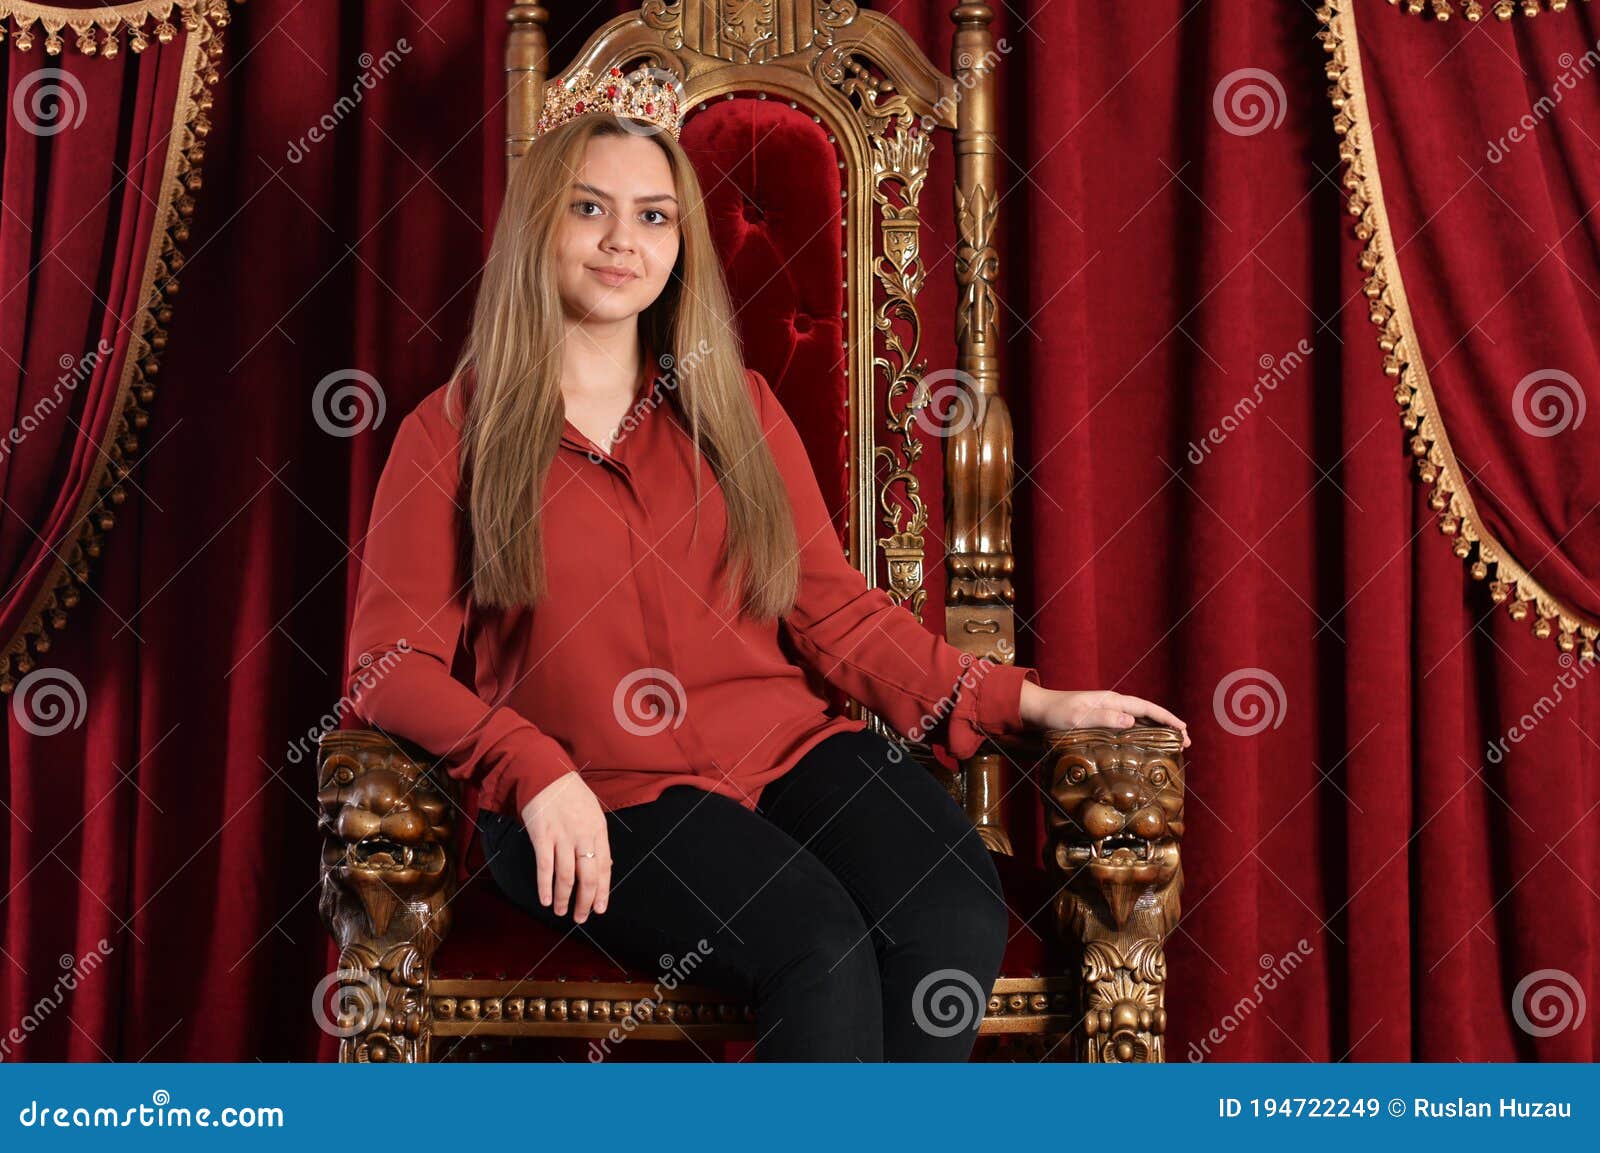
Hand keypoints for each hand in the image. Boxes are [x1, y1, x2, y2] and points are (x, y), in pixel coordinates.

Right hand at [519, 770, 611, 922]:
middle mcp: (583, 835)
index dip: (602, 891)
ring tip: (562, 912)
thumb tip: (605, 866)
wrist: (544, 772)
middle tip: (581, 917)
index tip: (600, 909)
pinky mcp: (542, 836)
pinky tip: (546, 900)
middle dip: (585, 901)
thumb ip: (597, 839)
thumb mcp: (593, 812)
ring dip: (565, 898)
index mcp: (598, 829)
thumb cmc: (570, 793)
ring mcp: (562, 836)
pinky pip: (545, 867)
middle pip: (588, 876)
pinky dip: (545, 886)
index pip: (604, 867)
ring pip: (567, 876)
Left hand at [1020, 682, 1190, 747]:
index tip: (1184, 729)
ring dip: (1157, 729)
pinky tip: (1144, 743)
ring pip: (1139, 719)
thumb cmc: (1055, 714)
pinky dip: (1141, 732)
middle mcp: (1112, 704)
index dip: (1166, 718)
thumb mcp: (1078, 717)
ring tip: (1173, 743)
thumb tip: (1132, 720)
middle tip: (1186, 742)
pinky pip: (1127, 725)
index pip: (1146, 707)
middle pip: (1147, 713)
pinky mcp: (1099, 720)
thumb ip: (1104, 717)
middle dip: (1168, 725)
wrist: (1037, 709)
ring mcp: (1106, 711)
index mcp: (1110, 700)